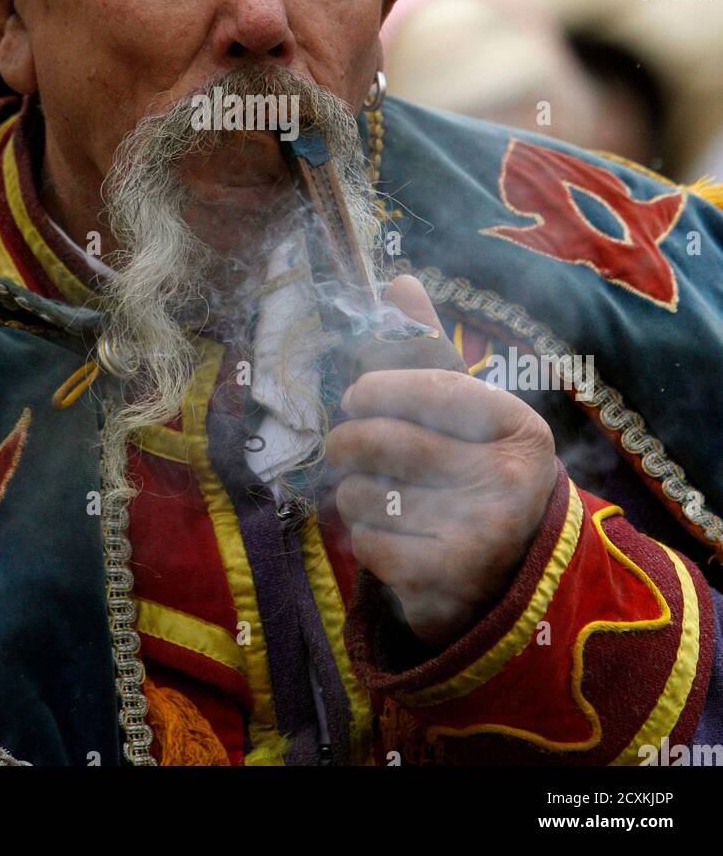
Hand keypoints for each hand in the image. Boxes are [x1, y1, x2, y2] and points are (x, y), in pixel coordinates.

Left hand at [326, 275, 557, 650]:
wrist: (511, 573)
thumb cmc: (471, 470)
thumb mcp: (463, 409)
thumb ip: (427, 348)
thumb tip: (397, 281)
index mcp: (519, 426)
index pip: (431, 386)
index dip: (378, 386)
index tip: (357, 395)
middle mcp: (510, 481)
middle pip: (385, 440)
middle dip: (347, 440)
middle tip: (344, 444)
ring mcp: (484, 536)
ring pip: (366, 493)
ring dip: (352, 492)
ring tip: (374, 492)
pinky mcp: (451, 583)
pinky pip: (369, 544)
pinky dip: (363, 538)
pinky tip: (388, 533)